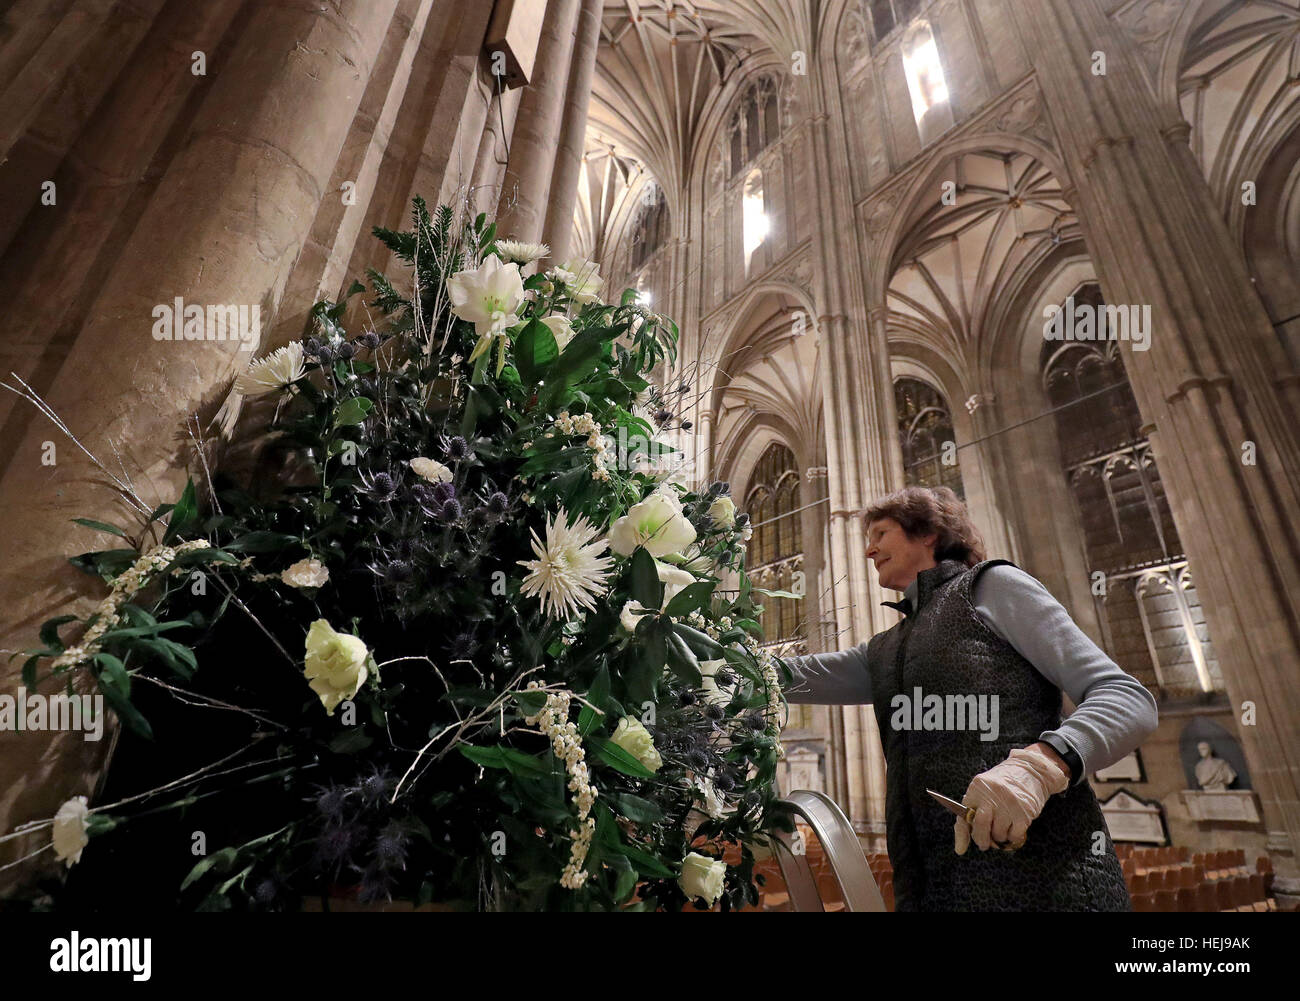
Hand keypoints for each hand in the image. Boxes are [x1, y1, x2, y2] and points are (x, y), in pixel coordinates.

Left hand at [953, 744, 1069, 853]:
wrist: (1030, 770)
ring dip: (999, 837)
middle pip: (981, 826)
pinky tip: (1013, 828)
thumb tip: (961, 845)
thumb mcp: (984, 789)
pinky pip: (1014, 836)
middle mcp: (993, 795)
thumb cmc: (1003, 783)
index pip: (964, 815)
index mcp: (978, 787)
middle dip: (982, 839)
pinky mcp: (1024, 813)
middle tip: (985, 843)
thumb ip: (972, 810)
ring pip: (998, 834)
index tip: (961, 848)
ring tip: (1002, 828)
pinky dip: (1012, 837)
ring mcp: (1009, 804)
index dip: (962, 834)